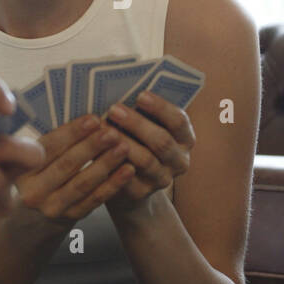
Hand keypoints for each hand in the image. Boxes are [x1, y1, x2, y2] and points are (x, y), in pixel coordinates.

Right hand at [14, 116, 136, 223]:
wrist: (37, 215)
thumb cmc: (41, 173)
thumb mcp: (34, 157)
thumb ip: (51, 141)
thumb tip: (87, 116)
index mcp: (20, 168)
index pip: (48, 147)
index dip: (71, 133)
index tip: (93, 119)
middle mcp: (32, 190)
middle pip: (66, 165)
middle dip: (92, 146)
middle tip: (112, 131)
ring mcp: (51, 207)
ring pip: (82, 183)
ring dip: (106, 163)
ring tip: (124, 146)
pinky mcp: (69, 218)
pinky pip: (94, 199)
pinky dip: (113, 184)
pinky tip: (128, 169)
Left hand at [102, 91, 194, 214]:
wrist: (129, 183)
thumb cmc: (136, 141)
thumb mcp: (145, 126)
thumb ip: (141, 112)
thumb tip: (120, 89)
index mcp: (185, 138)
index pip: (179, 121)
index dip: (161, 108)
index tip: (140, 95)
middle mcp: (179, 160)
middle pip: (162, 141)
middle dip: (137, 124)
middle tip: (114, 109)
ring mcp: (163, 179)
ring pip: (145, 160)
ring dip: (123, 143)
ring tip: (103, 129)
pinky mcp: (142, 194)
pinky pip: (127, 179)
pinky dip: (113, 163)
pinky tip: (98, 151)